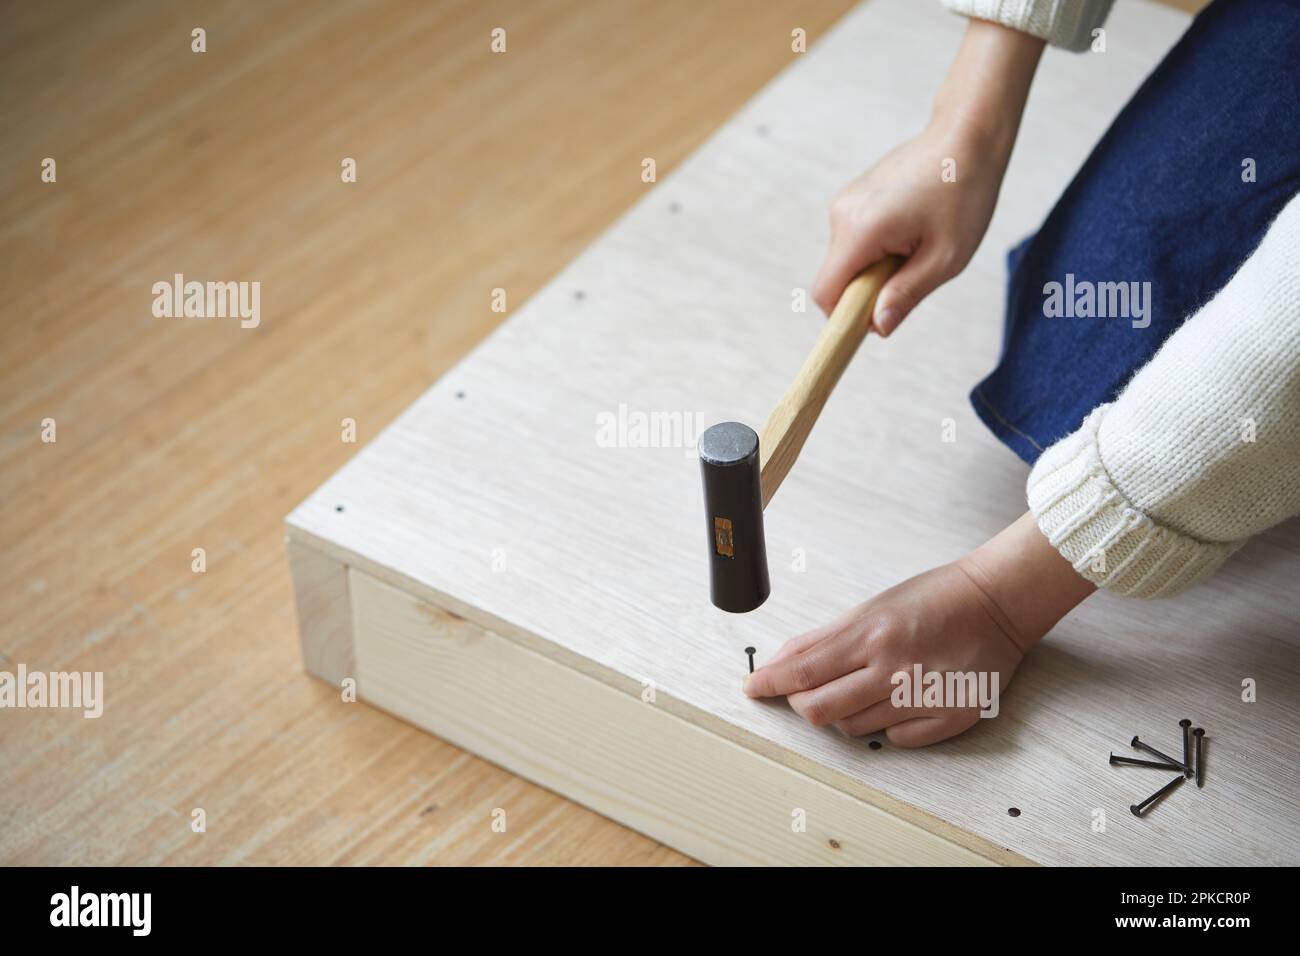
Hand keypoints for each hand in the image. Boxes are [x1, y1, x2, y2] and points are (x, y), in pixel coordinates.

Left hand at [743, 512, 1094, 745]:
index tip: (751, 689)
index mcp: (871, 635)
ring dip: (845, 713)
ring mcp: (922, 697)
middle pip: (819, 709)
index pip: (802, 669)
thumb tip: (782, 661)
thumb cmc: (934, 599)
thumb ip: (828, 637)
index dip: (769, 683)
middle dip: (801, 705)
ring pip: (854, 728)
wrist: (996, 604)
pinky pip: (895, 738)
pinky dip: (886, 724)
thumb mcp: (873, 607)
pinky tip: (896, 701)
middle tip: (804, 695)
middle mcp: (893, 669)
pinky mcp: (949, 718)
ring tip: (862, 688)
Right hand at [813, 20, 1044, 334]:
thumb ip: (906, 295)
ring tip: (919, 243)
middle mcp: (841, 215)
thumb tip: (876, 328)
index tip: (875, 323)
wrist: (967, 136)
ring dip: (877, 268)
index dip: (845, 318)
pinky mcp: (853, 198)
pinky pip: (855, 242)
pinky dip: (878, 249)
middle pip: (837, 280)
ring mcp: (844, 203)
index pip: (826, 295)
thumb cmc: (964, 193)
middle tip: (916, 272)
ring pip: (847, 261)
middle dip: (869, 291)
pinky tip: (912, 228)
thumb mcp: (945, 257)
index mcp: (859, 230)